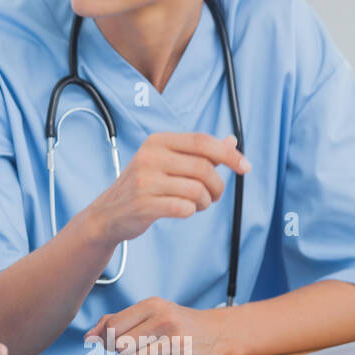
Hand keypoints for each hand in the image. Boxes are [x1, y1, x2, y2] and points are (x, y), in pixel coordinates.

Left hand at [84, 297, 231, 354]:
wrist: (218, 332)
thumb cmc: (178, 322)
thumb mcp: (149, 312)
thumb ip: (117, 321)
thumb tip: (89, 337)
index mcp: (151, 305)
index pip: (112, 325)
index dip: (107, 339)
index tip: (115, 342)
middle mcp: (163, 320)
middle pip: (120, 345)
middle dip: (122, 351)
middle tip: (136, 348)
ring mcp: (174, 340)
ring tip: (152, 353)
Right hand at [88, 132, 249, 245]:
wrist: (108, 213)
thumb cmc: (144, 185)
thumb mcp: (167, 161)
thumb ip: (199, 152)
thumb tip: (232, 141)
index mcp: (157, 142)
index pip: (202, 141)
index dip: (229, 154)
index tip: (245, 167)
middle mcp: (149, 157)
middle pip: (203, 168)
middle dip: (218, 185)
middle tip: (215, 195)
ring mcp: (144, 181)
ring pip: (197, 190)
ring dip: (205, 202)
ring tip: (197, 204)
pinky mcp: (144, 204)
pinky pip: (184, 208)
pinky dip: (191, 211)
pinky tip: (183, 210)